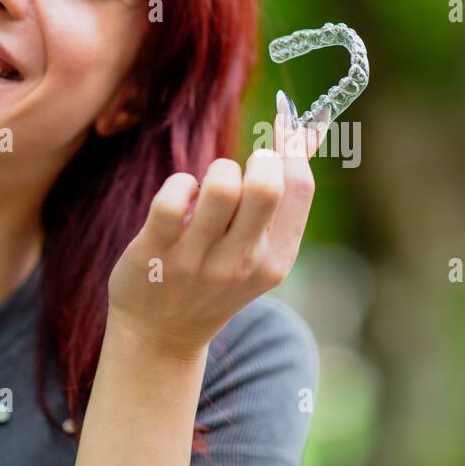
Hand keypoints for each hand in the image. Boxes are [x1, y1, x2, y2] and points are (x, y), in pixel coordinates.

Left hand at [107, 100, 327, 357]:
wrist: (161, 335)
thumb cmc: (216, 275)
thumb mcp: (258, 248)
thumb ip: (283, 197)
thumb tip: (309, 130)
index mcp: (276, 259)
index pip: (300, 187)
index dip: (293, 147)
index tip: (281, 133)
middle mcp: (242, 262)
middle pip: (266, 186)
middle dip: (260, 158)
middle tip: (246, 170)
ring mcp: (198, 260)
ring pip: (220, 186)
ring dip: (217, 170)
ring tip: (211, 186)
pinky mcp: (155, 253)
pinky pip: (172, 197)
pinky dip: (180, 184)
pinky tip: (182, 197)